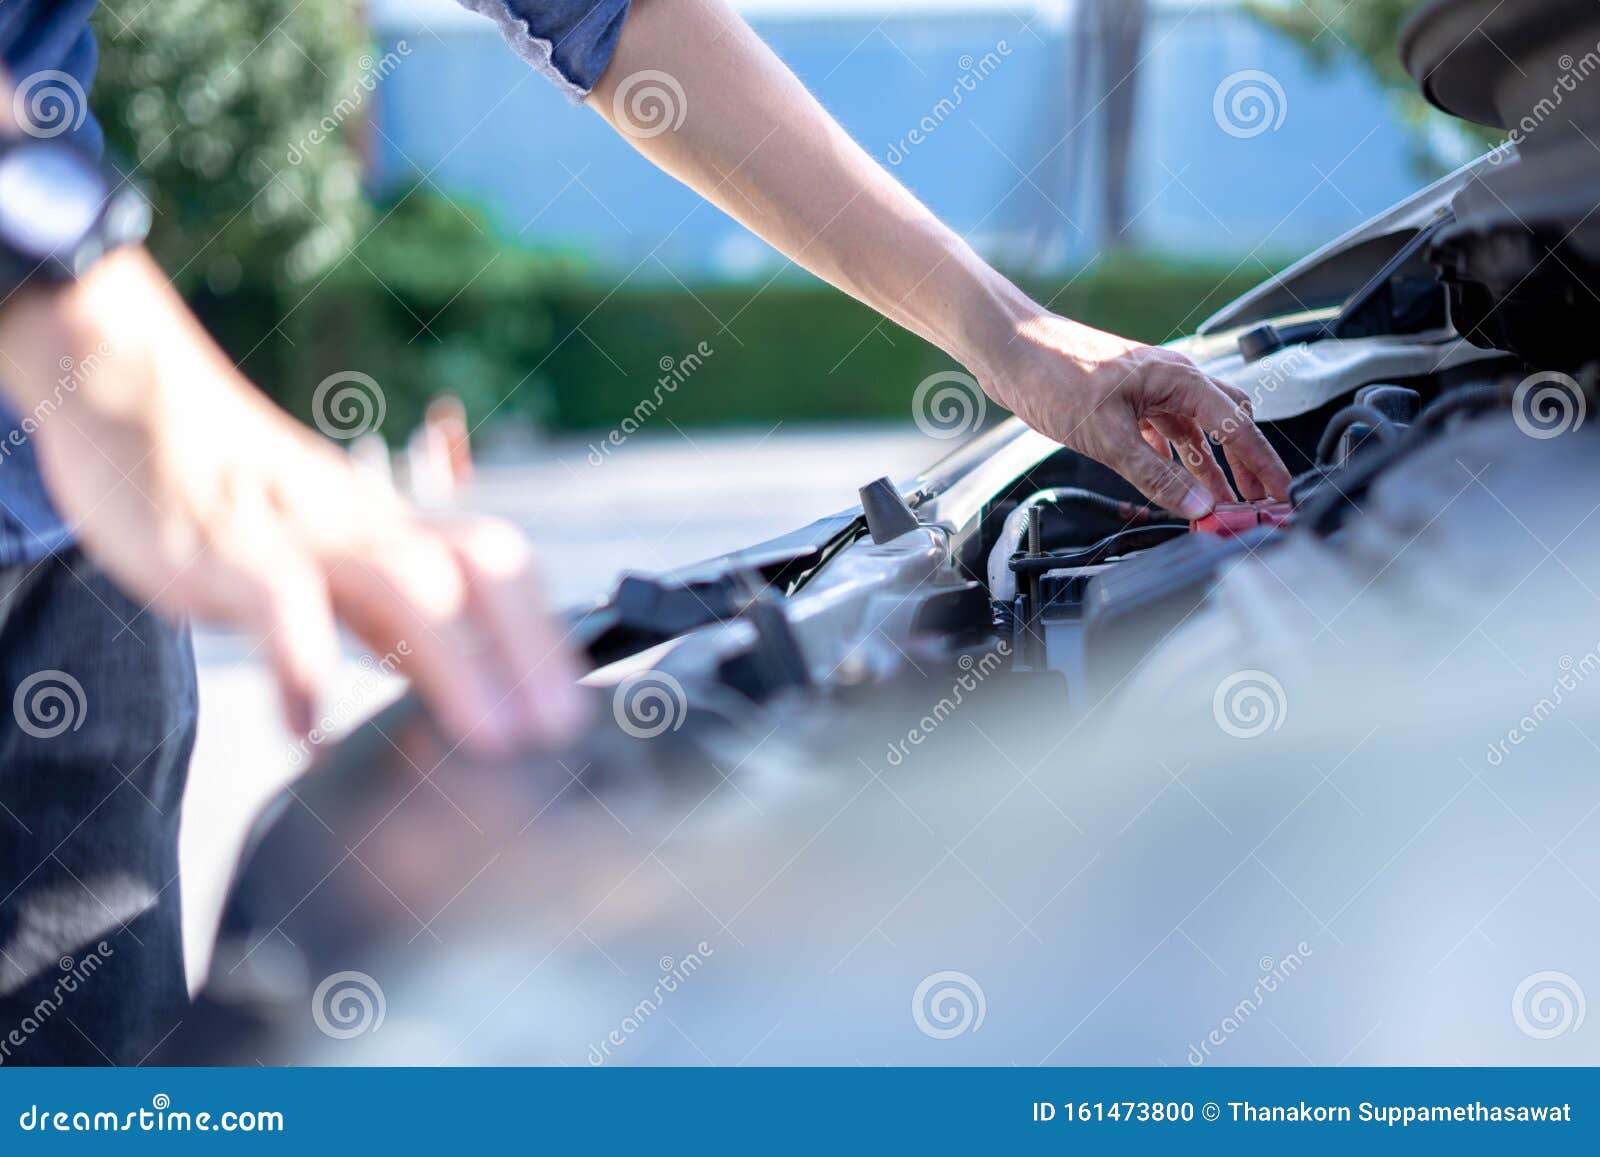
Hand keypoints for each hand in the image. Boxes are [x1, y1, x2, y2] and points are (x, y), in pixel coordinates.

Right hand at [0, 248, 584, 754]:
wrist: (138, 397)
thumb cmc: (243, 493)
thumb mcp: (330, 548)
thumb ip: (388, 614)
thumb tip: (459, 686)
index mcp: (393, 528)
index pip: (497, 566)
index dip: (543, 632)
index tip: (572, 706)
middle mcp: (365, 526)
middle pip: (475, 571)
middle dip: (526, 652)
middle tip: (554, 733)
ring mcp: (302, 534)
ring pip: (403, 584)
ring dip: (457, 664)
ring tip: (486, 739)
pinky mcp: (226, 548)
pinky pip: (277, 601)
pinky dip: (301, 663)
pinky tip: (308, 729)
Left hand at [980, 314, 1291, 517]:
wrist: (1009, 348)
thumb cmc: (1052, 372)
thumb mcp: (1108, 436)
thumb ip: (1155, 475)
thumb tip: (1197, 505)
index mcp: (1179, 380)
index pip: (1238, 426)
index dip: (1263, 464)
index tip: (1279, 494)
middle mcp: (1171, 380)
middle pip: (1227, 424)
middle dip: (1244, 465)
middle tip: (1255, 502)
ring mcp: (1149, 389)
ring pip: (1194, 431)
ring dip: (1208, 466)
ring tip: (1217, 502)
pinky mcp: (1126, 400)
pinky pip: (1164, 432)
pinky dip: (1174, 458)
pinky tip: (1171, 480)